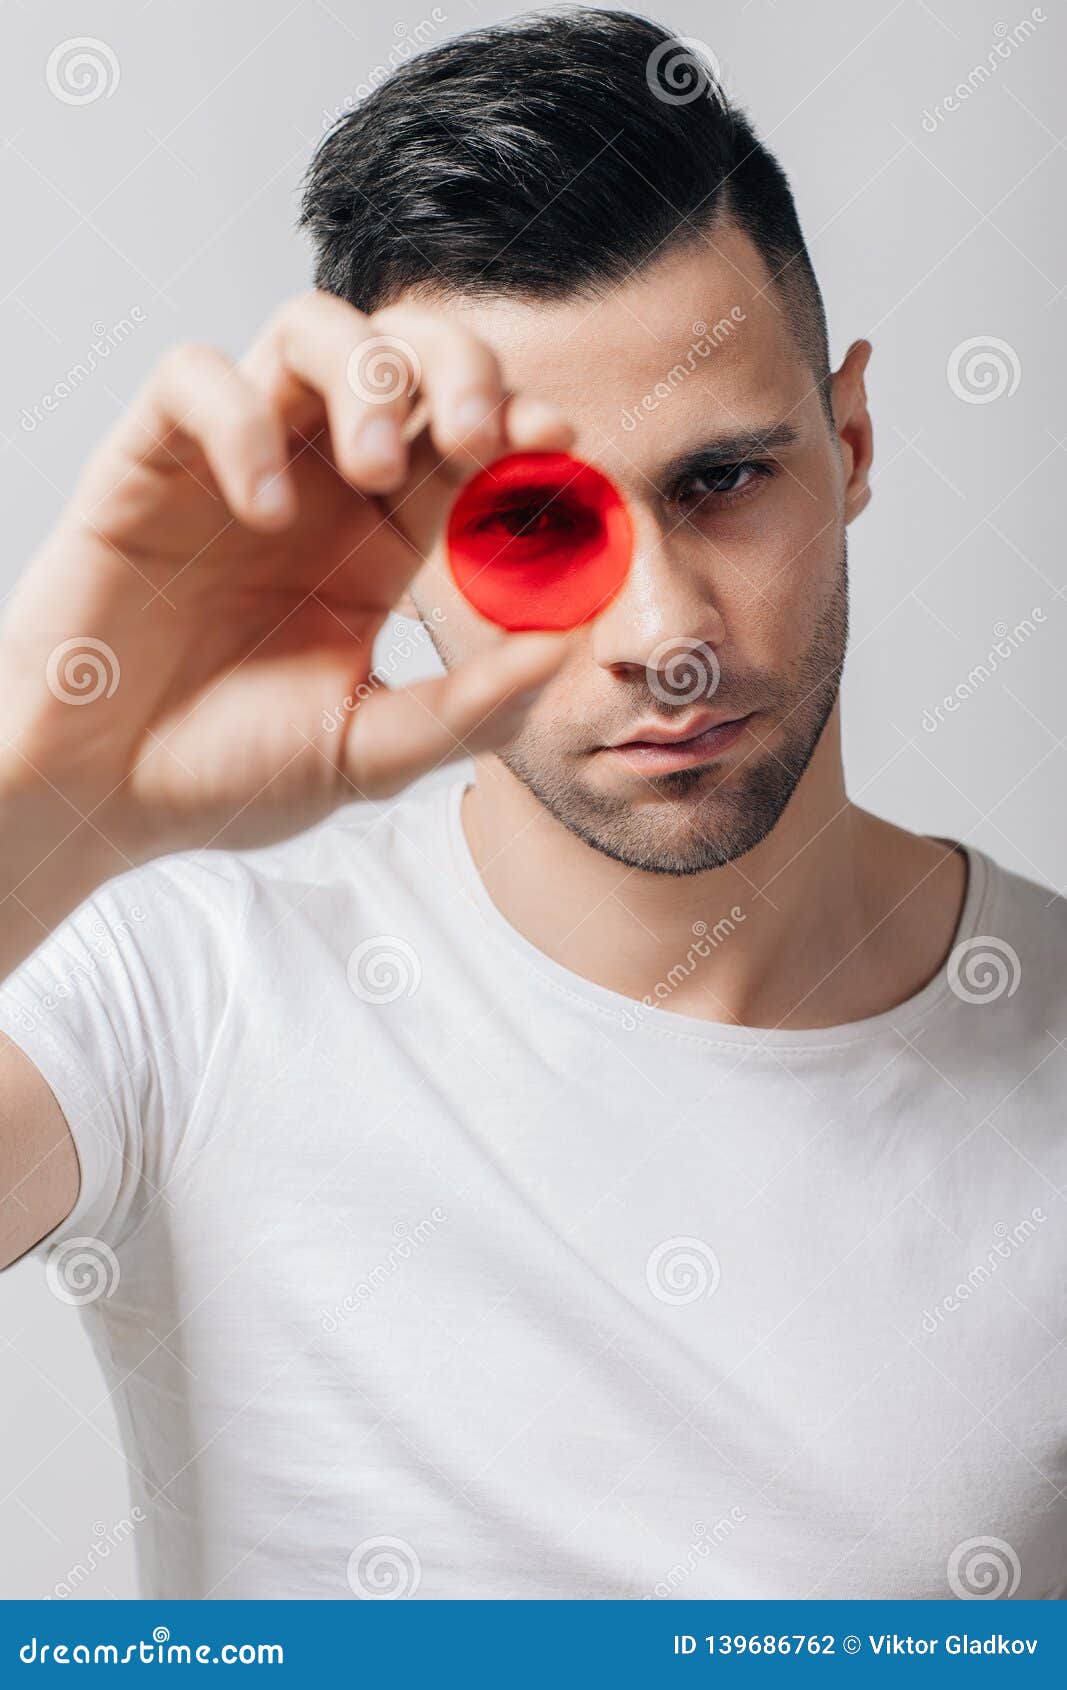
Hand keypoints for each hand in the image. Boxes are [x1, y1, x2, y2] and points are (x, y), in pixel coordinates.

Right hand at [0, 291, 574, 863]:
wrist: (99, 799)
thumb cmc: (225, 775)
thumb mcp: (368, 755)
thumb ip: (468, 709)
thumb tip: (568, 641)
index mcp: (382, 546)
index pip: (470, 446)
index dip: (521, 424)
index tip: (561, 440)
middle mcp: (318, 488)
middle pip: (408, 355)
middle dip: (463, 367)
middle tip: (479, 436)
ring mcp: (236, 465)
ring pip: (311, 330)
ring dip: (366, 375)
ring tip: (376, 468)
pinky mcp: (150, 461)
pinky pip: (195, 376)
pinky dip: (241, 419)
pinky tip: (262, 511)